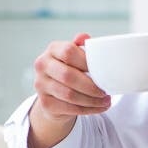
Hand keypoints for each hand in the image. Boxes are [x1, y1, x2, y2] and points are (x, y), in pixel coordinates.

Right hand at [28, 33, 109, 147]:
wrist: (55, 93)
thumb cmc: (72, 69)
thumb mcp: (77, 56)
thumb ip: (83, 47)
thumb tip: (84, 37)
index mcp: (53, 50)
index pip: (68, 52)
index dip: (86, 61)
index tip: (102, 70)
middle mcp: (42, 65)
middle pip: (68, 76)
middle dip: (91, 86)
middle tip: (106, 91)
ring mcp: (41, 85)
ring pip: (70, 95)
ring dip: (92, 100)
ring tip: (106, 101)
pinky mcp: (45, 103)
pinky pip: (69, 108)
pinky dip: (88, 109)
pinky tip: (99, 108)